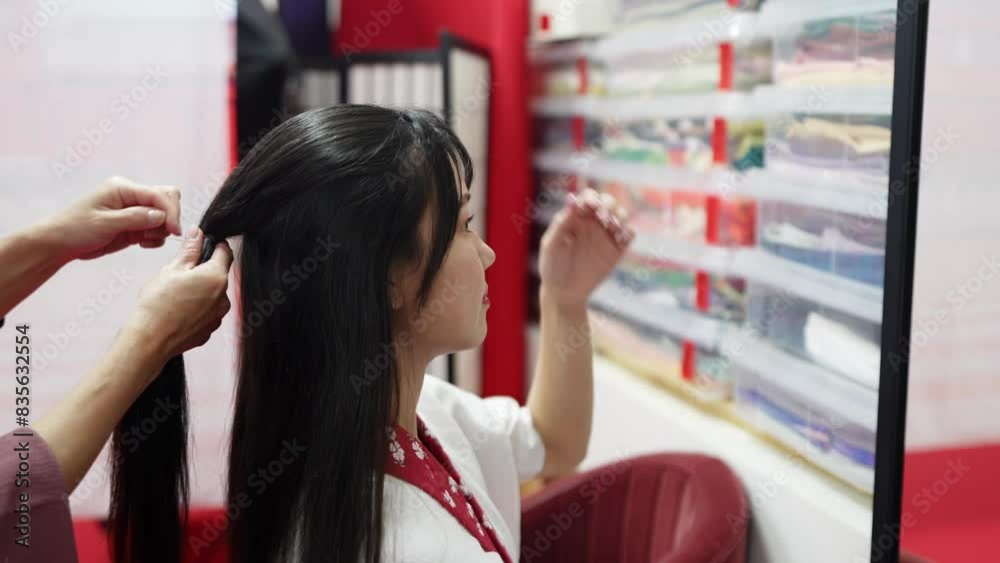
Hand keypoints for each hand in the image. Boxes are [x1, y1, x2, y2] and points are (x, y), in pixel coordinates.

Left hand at [43, 176, 181, 261]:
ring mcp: (133, 211)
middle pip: (166, 201)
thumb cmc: (75, 229)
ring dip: (160, 230)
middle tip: (158, 236)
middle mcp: (131, 196)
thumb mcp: (104, 223)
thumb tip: (162, 216)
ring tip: (142, 240)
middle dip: (168, 219)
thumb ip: (135, 218)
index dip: (171, 211)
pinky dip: (155, 238)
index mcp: (123, 188)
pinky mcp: (134, 225)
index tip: (174, 231)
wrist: (59, 243)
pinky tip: (141, 243)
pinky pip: (156, 229)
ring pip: (163, 217)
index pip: (159, 194)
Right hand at [120, 227, 232, 373]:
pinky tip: (178, 310)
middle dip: (203, 271)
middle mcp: (223, 298)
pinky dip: (196, 308)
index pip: (226, 252)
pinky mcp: (209, 330)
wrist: (149, 339)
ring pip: (213, 295)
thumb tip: (198, 234)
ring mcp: (218, 316)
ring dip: (200, 291)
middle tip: (181, 274)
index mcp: (216, 277)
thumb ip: (190, 250)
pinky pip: (207, 312)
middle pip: (219, 275)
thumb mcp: (172, 269)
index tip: (206, 244)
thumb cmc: (157, 304)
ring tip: (176, 295)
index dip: (215, 245)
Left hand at [538, 188, 633, 310]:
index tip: (591, 206)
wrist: (564, 293)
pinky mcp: (617, 250)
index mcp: (576, 217)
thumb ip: (561, 223)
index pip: (588, 197)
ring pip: (621, 215)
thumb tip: (571, 200)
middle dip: (609, 204)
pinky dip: (629, 232)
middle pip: (608, 202)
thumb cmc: (552, 267)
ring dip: (621, 215)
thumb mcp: (551, 245)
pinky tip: (622, 238)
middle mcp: (593, 223)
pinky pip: (628, 236)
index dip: (592, 197)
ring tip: (613, 226)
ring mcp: (606, 235)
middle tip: (604, 216)